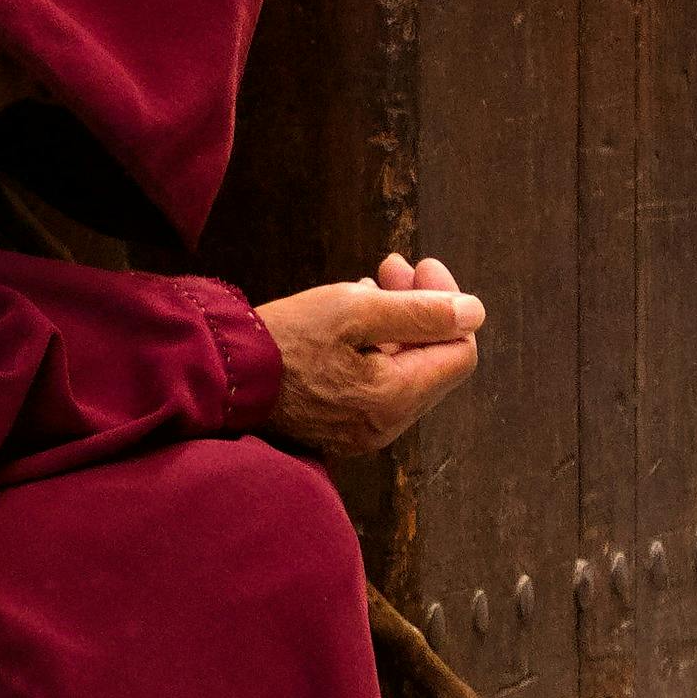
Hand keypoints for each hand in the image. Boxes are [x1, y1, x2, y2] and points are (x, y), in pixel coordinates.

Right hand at [258, 253, 486, 460]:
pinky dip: (376, 348)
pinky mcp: (341, 427)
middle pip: (434, 362)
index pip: (460, 352)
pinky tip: (352, 318)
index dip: (451, 306)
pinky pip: (378, 385)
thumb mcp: (354, 310)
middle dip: (423, 309)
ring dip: (398, 324)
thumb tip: (474, 313)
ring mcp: (363, 431)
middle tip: (395, 266)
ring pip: (406, 371)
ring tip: (371, 284)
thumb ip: (420, 312)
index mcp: (396, 399)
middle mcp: (387, 425)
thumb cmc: (283, 340)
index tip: (422, 267)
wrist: (222, 376)